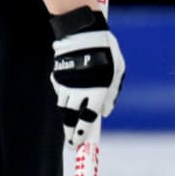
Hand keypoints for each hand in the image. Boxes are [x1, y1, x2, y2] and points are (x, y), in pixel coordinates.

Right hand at [49, 6, 125, 145]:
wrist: (82, 32)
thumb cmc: (106, 51)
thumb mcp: (117, 71)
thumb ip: (113, 93)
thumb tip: (106, 113)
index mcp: (97, 90)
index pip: (88, 118)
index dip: (82, 132)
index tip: (79, 143)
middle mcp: (79, 90)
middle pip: (70, 118)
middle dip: (70, 132)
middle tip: (71, 142)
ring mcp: (66, 83)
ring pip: (63, 106)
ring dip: (67, 115)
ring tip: (71, 122)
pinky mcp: (57, 76)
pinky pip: (60, 92)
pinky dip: (65, 96)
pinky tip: (71, 93)